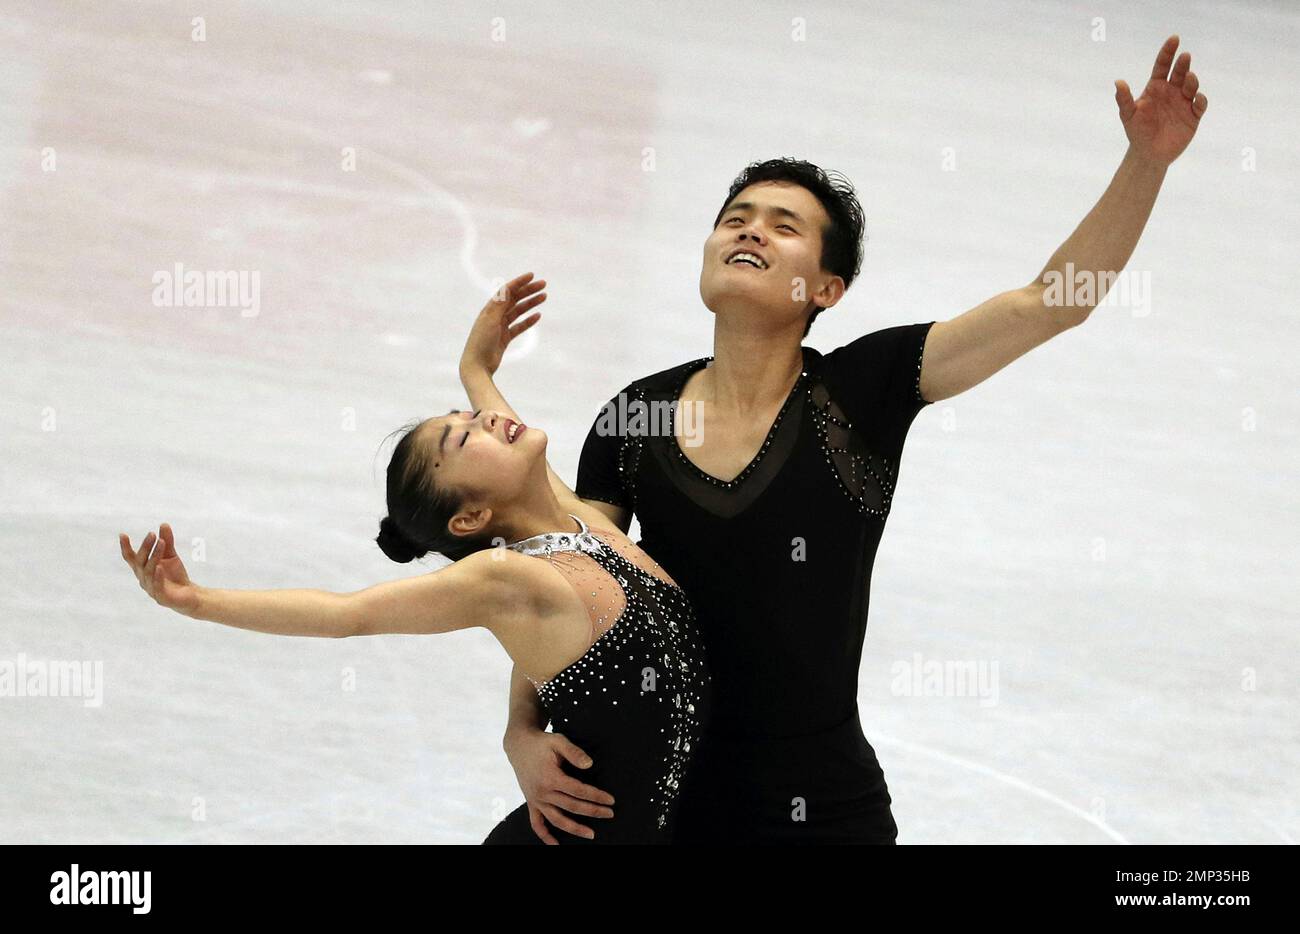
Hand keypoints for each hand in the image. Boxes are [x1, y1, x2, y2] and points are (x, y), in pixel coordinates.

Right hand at [119, 523, 200, 616]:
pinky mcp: (161, 597)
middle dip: (146, 547)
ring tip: (162, 543)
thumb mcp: (171, 556)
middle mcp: (143, 578)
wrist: (189, 595)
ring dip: (155, 556)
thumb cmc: (175, 575)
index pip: (131, 557)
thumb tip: (163, 523)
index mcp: (142, 569)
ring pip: (149, 570)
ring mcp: (150, 588)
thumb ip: (167, 541)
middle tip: (152, 534)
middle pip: (140, 561)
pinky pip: (157, 585)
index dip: (125, 547)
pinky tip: (160, 567)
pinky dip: (158, 576)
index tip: (122, 534)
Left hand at [458, 271, 545, 379]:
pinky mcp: (504, 338)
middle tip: (543, 285)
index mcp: (489, 309)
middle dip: (528, 291)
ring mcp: (500, 327)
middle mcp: (494, 315)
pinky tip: (537, 316)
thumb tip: (508, 287)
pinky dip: (528, 321)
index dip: (519, 282)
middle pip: (514, 299)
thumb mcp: (491, 320)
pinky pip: (519, 326)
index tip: (532, 276)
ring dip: (530, 303)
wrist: (476, 366)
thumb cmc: (481, 342)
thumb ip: (500, 304)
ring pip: (518, 311)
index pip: (506, 291)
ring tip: (544, 297)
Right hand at [504, 726, 614, 842]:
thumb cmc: (541, 743)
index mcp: (551, 778)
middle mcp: (543, 792)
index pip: (579, 791)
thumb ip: (574, 752)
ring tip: (591, 834)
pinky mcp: (531, 803)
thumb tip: (590, 765)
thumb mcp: (558, 741)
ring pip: (557, 820)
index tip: (610, 800)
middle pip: (572, 807)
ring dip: (574, 829)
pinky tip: (555, 844)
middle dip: (593, 812)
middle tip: (610, 814)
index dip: (596, 796)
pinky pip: (536, 824)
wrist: (518, 745)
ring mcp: (536, 800)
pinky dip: (545, 836)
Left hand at [1114, 34, 1207, 166]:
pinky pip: (1200, 105)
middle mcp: (1172, 91)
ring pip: (1191, 86)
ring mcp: (1184, 102)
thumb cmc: (1137, 132)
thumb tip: (1118, 82)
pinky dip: (1200, 100)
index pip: (1163, 65)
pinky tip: (1196, 98)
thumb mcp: (1128, 115)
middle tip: (1184, 56)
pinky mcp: (1193, 115)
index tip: (1174, 39)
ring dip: (1191, 81)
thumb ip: (1123, 99)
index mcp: (1156, 87)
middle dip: (1182, 64)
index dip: (1168, 52)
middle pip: (1179, 72)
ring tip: (1188, 78)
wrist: (1148, 154)